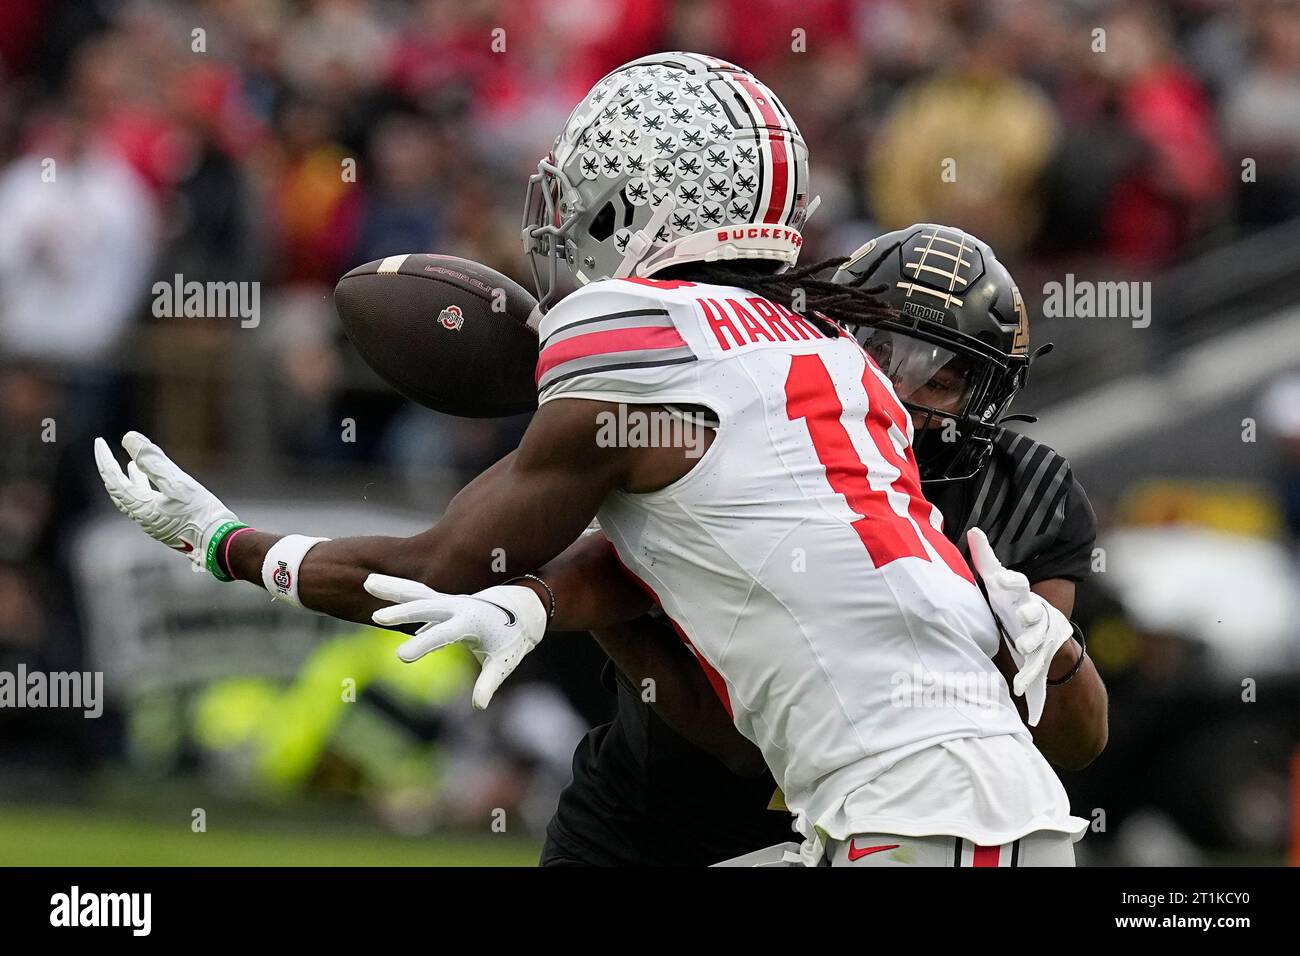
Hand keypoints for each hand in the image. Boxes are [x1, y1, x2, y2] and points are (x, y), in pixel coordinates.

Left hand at [95, 431, 241, 575]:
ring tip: (130, 464)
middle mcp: (142, 517)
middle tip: (106, 451)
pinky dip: (145, 488)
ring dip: (129, 479)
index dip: (104, 459)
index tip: (99, 442)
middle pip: (118, 490)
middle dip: (111, 469)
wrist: (219, 542)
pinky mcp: (166, 524)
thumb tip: (128, 438)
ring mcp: (154, 523)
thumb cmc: (200, 514)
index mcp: (140, 508)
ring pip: (133, 497)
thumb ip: (153, 461)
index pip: (113, 480)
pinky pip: (147, 503)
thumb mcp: (177, 483)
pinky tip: (155, 484)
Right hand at [364, 574, 548, 709]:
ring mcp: (449, 601)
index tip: (401, 657)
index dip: (423, 645)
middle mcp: (458, 607)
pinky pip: (416, 593)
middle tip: (377, 619)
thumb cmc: (512, 639)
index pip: (444, 635)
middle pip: (427, 608)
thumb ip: (489, 682)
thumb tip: (479, 705)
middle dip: (403, 612)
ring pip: (418, 593)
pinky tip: (373, 583)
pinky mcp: (442, 600)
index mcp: (472, 622)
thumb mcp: (504, 662)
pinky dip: (397, 589)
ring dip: (393, 589)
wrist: (522, 608)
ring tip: (368, 582)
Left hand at [967, 527, 1072, 726]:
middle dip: (1030, 613)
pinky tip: (1017, 687)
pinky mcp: (1043, 659)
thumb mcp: (999, 585)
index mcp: (1021, 597)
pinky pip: (1035, 669)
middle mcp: (1035, 614)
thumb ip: (987, 560)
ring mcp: (1042, 637)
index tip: (1001, 580)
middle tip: (1022, 615)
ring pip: (1037, 640)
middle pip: (1034, 612)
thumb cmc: (1012, 606)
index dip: (1010, 582)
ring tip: (1022, 648)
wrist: (1045, 639)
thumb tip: (973, 530)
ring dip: (1030, 643)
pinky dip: (1027, 679)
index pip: (1017, 585)